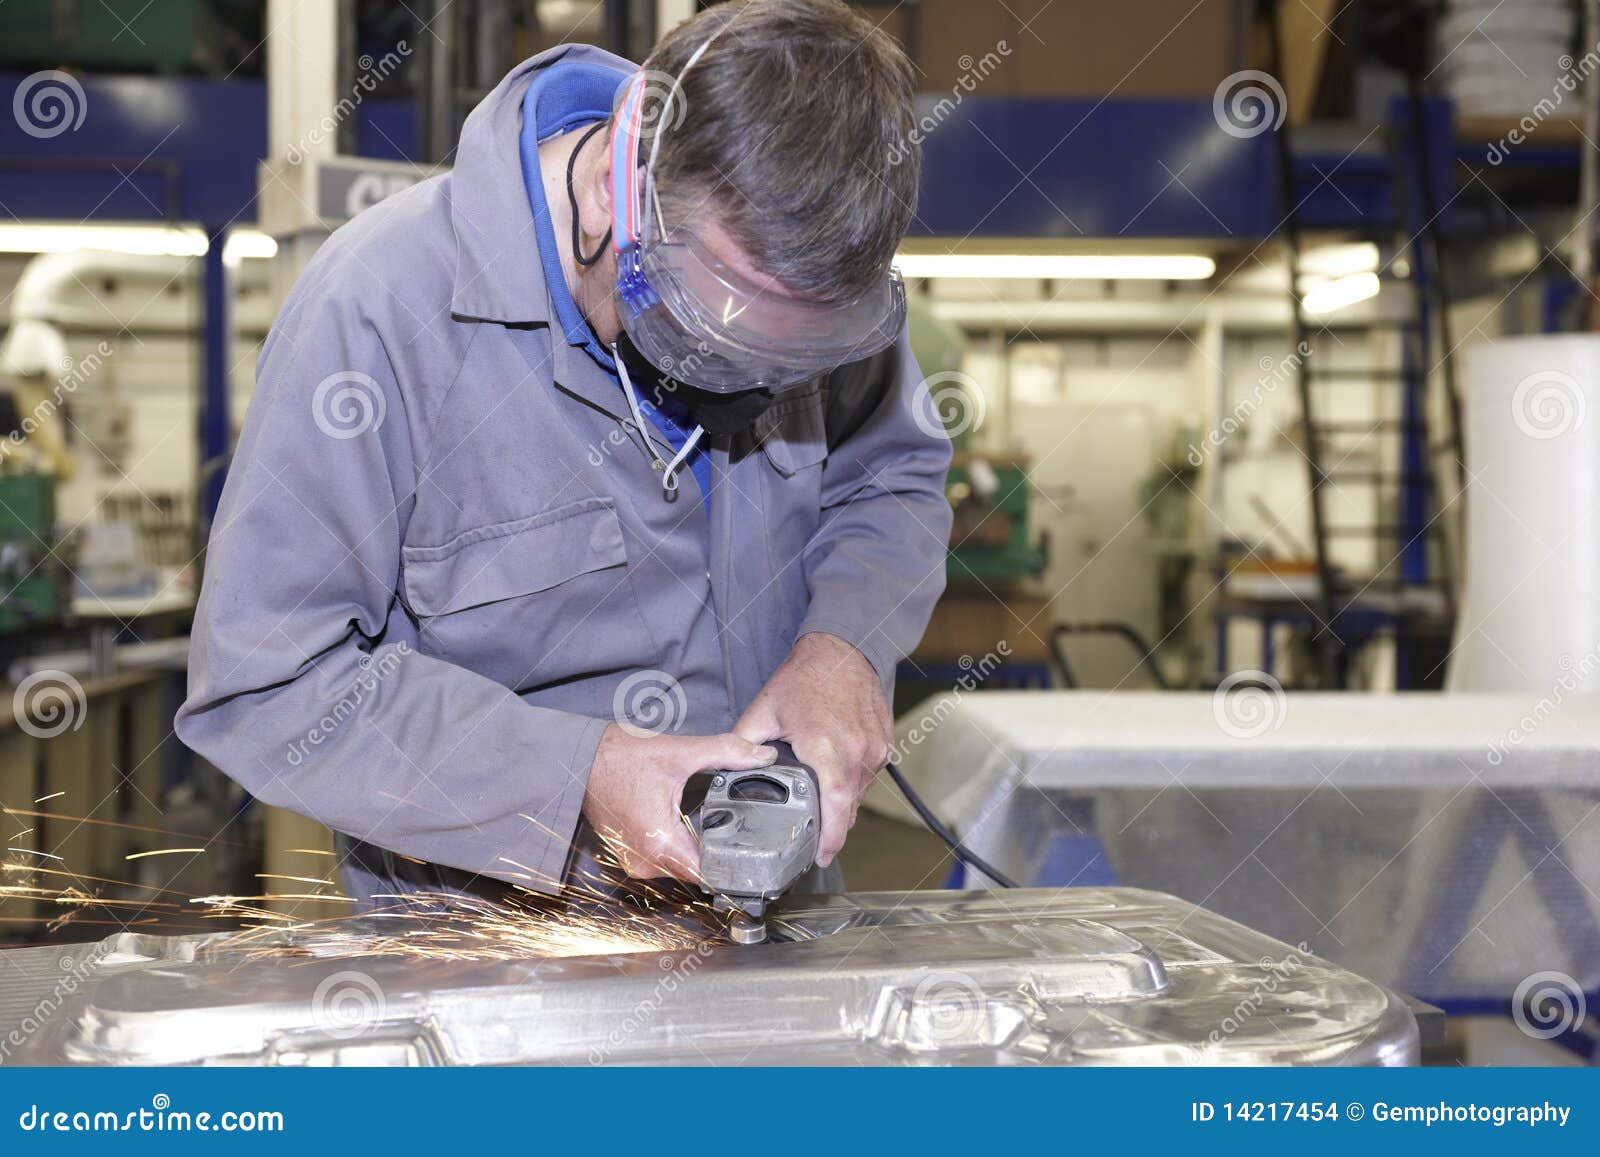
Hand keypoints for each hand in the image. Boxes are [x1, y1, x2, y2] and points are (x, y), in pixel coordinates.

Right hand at [582, 726, 777, 881]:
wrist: (578, 757)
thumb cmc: (618, 756)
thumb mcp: (680, 752)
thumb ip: (726, 752)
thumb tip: (762, 756)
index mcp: (660, 843)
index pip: (708, 875)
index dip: (734, 869)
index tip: (755, 862)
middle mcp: (645, 860)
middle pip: (697, 871)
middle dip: (719, 853)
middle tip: (743, 833)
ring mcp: (634, 859)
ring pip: (680, 865)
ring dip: (698, 848)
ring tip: (716, 825)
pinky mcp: (629, 853)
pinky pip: (664, 858)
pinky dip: (679, 845)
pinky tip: (688, 824)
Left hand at [734, 632, 891, 866]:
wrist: (842, 649)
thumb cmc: (805, 677)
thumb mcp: (764, 709)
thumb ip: (744, 745)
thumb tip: (726, 772)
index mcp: (824, 745)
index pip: (835, 803)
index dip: (832, 836)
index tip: (823, 856)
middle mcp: (856, 750)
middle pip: (849, 806)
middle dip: (834, 829)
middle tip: (817, 844)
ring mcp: (874, 747)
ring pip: (861, 793)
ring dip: (844, 806)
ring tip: (825, 813)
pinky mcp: (884, 742)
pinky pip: (870, 775)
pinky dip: (855, 785)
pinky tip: (838, 783)